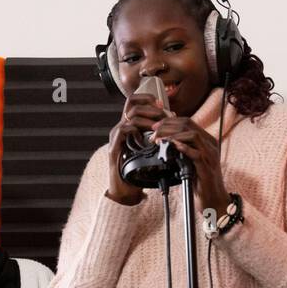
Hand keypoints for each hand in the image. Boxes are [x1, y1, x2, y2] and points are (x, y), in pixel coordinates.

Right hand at [105, 91, 168, 205]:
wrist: (125, 189)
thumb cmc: (138, 170)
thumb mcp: (150, 147)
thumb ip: (157, 134)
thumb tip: (172, 121)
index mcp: (129, 125)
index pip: (134, 101)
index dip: (148, 98)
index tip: (162, 105)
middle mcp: (121, 127)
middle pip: (131, 102)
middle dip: (150, 106)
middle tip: (163, 115)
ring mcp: (116, 136)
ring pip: (130, 115)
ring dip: (148, 119)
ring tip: (158, 127)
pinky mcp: (114, 146)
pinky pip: (124, 130)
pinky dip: (137, 130)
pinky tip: (147, 137)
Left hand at [150, 116, 229, 216]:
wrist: (213, 201)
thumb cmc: (200, 183)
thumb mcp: (189, 161)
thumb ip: (182, 150)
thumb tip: (165, 141)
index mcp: (207, 141)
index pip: (187, 122)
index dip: (169, 121)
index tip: (155, 126)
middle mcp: (210, 145)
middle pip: (188, 125)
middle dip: (167, 126)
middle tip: (153, 132)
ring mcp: (210, 155)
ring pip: (192, 136)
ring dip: (172, 136)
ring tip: (159, 140)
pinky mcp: (207, 167)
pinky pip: (196, 153)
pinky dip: (183, 148)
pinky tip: (172, 146)